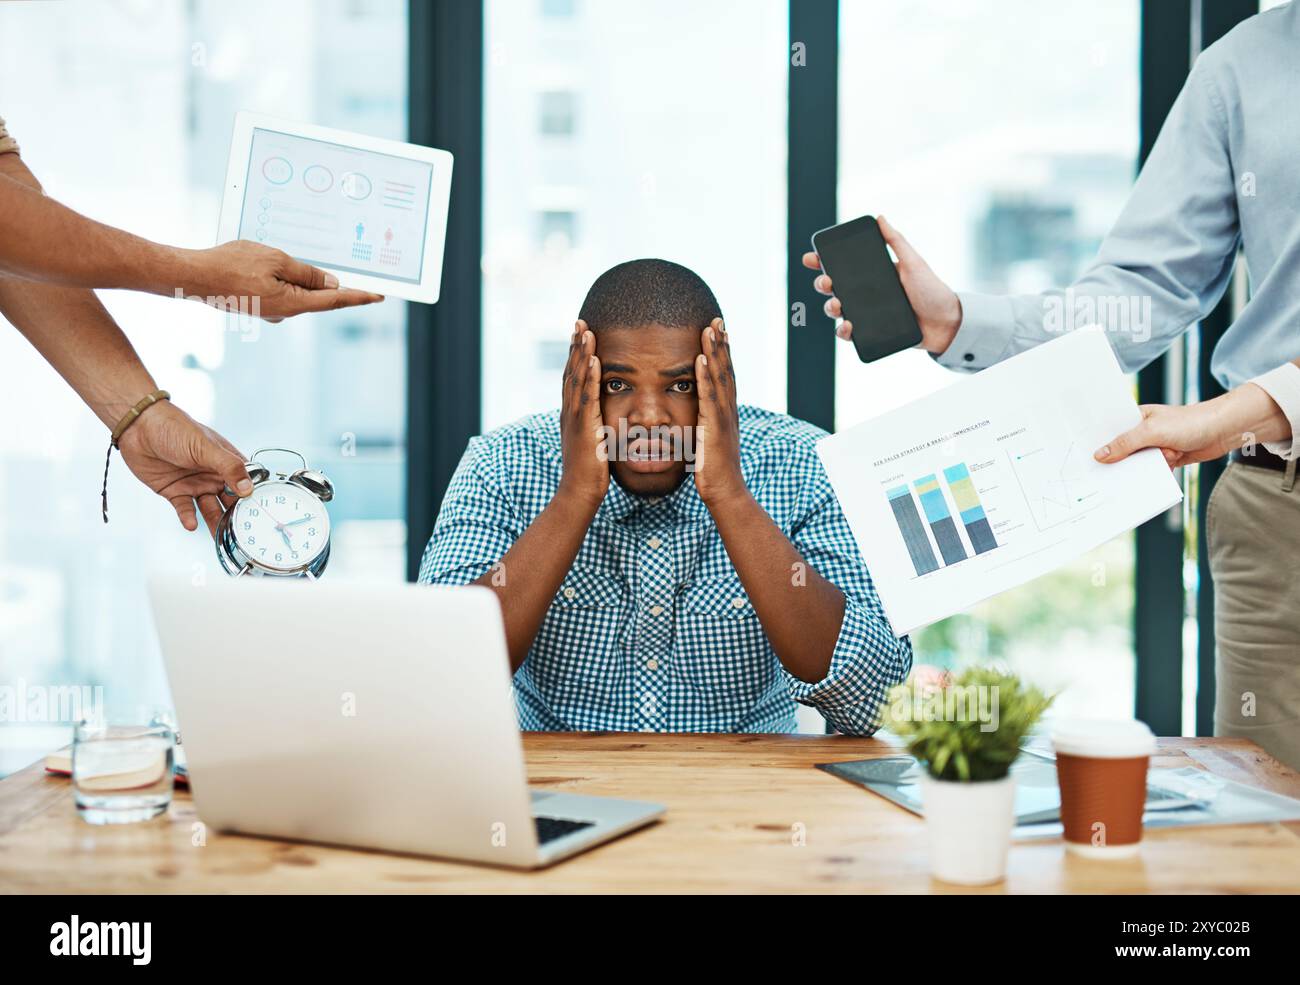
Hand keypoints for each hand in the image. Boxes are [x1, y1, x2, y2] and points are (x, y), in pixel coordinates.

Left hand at [115, 400, 252, 534]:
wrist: (138, 428)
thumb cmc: (175, 428)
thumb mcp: (206, 447)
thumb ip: (229, 467)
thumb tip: (248, 489)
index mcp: (226, 462)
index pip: (246, 483)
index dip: (254, 498)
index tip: (261, 516)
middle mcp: (213, 475)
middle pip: (230, 501)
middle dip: (236, 517)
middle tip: (241, 534)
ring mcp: (195, 484)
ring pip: (210, 509)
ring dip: (215, 522)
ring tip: (219, 537)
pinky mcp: (175, 492)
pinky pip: (185, 509)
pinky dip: (188, 518)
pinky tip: (191, 525)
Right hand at [181, 241, 384, 319]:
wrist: (193, 276)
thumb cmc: (232, 264)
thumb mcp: (276, 260)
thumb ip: (307, 273)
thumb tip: (331, 283)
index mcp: (294, 303)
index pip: (336, 300)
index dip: (360, 296)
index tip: (379, 295)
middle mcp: (286, 312)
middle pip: (321, 298)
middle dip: (339, 287)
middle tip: (361, 278)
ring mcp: (273, 311)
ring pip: (300, 293)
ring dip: (309, 280)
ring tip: (312, 262)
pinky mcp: (261, 305)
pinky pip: (283, 291)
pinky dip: (289, 279)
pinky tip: (283, 266)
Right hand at [557, 320, 608, 508]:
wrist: (579, 493)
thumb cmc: (590, 472)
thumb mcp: (592, 443)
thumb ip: (595, 427)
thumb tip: (603, 419)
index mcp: (572, 414)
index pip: (573, 378)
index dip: (575, 355)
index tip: (580, 335)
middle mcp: (570, 412)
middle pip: (571, 371)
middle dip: (575, 346)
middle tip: (579, 322)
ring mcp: (575, 418)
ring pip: (577, 379)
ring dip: (581, 354)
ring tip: (586, 331)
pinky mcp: (584, 427)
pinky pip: (588, 396)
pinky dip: (590, 376)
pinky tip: (595, 360)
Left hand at [693, 318, 746, 508]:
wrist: (725, 492)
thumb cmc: (713, 472)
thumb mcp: (708, 443)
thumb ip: (703, 427)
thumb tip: (694, 419)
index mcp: (726, 413)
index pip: (725, 376)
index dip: (723, 353)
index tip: (719, 332)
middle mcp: (728, 411)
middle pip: (726, 370)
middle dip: (722, 344)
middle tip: (718, 320)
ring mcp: (724, 418)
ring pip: (720, 378)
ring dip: (715, 352)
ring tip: (710, 329)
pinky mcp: (715, 427)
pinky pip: (709, 397)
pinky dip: (706, 377)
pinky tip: (701, 359)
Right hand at [802, 216, 961, 354]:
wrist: (947, 323)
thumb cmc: (932, 290)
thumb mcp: (914, 262)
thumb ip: (896, 241)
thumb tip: (880, 217)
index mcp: (873, 275)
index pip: (843, 266)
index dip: (823, 262)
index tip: (811, 257)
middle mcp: (866, 294)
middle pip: (834, 288)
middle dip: (822, 284)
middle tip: (825, 281)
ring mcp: (867, 314)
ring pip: (837, 311)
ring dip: (830, 307)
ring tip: (836, 304)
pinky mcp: (871, 334)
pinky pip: (850, 334)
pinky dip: (843, 331)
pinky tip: (848, 326)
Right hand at [1095, 386, 1289, 469]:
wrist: (1225, 430)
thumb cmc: (1190, 422)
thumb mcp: (1152, 431)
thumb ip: (1124, 443)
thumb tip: (1099, 455)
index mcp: (1136, 418)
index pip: (1110, 432)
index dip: (1098, 444)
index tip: (1084, 459)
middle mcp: (1143, 432)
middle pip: (1121, 451)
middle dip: (1120, 461)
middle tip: (1108, 472)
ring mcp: (1155, 446)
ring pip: (1138, 463)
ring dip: (1145, 467)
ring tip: (1154, 463)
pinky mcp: (1168, 458)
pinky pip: (1153, 470)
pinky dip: (1155, 473)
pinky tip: (1158, 473)